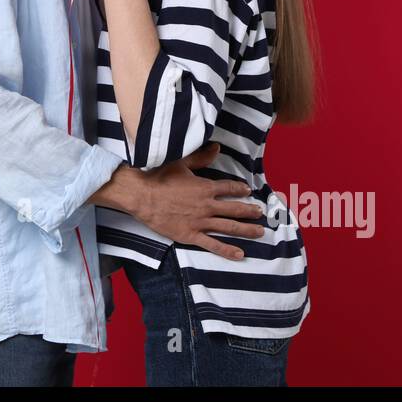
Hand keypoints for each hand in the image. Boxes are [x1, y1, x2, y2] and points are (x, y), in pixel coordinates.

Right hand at [128, 144, 265, 260]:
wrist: (141, 195)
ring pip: (229, 227)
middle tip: (260, 213)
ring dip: (246, 229)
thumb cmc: (158, 177)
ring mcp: (200, 222)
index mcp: (205, 187)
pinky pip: (212, 244)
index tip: (247, 190)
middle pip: (234, 209)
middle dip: (249, 211)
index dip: (240, 189)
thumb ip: (201, 158)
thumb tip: (217, 148)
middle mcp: (207, 205)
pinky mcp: (191, 235)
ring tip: (259, 232)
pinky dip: (227, 250)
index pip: (229, 188)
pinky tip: (239, 254)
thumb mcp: (181, 163)